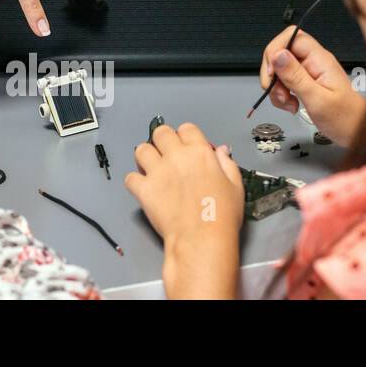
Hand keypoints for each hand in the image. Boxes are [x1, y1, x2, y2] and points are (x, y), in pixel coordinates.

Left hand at [125, 123, 243, 298]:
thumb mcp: (235, 186)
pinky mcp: (143, 190)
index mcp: (199, 152)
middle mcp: (176, 157)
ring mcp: (157, 172)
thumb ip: (227, 164)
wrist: (202, 238)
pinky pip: (130, 177)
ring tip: (152, 168)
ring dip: (146, 157)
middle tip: (166, 154)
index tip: (186, 147)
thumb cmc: (222, 216)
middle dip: (163, 141)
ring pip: (141, 150)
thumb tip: (221, 151)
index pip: (186, 128)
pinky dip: (135, 182)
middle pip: (160, 133)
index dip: (186, 136)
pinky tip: (143, 189)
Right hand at [259, 25, 365, 145]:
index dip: (276, 51)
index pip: (291, 37)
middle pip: (281, 53)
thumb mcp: (317, 99)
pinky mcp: (305, 82)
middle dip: (273, 74)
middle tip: (278, 92)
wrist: (356, 130)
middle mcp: (313, 61)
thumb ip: (295, 76)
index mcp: (319, 59)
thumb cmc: (345, 118)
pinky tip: (291, 104)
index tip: (272, 73)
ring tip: (288, 102)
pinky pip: (284, 81)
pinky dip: (281, 94)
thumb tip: (277, 55)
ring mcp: (309, 71)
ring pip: (279, 69)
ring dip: (276, 88)